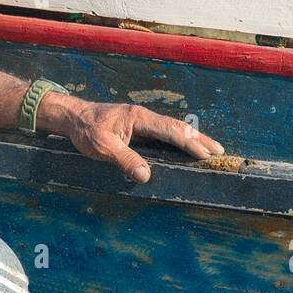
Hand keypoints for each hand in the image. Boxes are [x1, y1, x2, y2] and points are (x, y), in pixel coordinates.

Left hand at [56, 96, 224, 182]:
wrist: (73, 117)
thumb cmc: (86, 130)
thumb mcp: (102, 147)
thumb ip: (125, 160)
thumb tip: (146, 175)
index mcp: (139, 118)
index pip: (170, 131)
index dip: (189, 143)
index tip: (205, 154)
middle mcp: (145, 117)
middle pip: (178, 127)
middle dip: (200, 139)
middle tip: (219, 152)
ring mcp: (143, 121)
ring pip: (174, 129)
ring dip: (193, 138)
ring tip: (210, 149)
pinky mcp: (139, 126)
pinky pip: (165, 132)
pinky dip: (180, 139)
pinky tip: (186, 146)